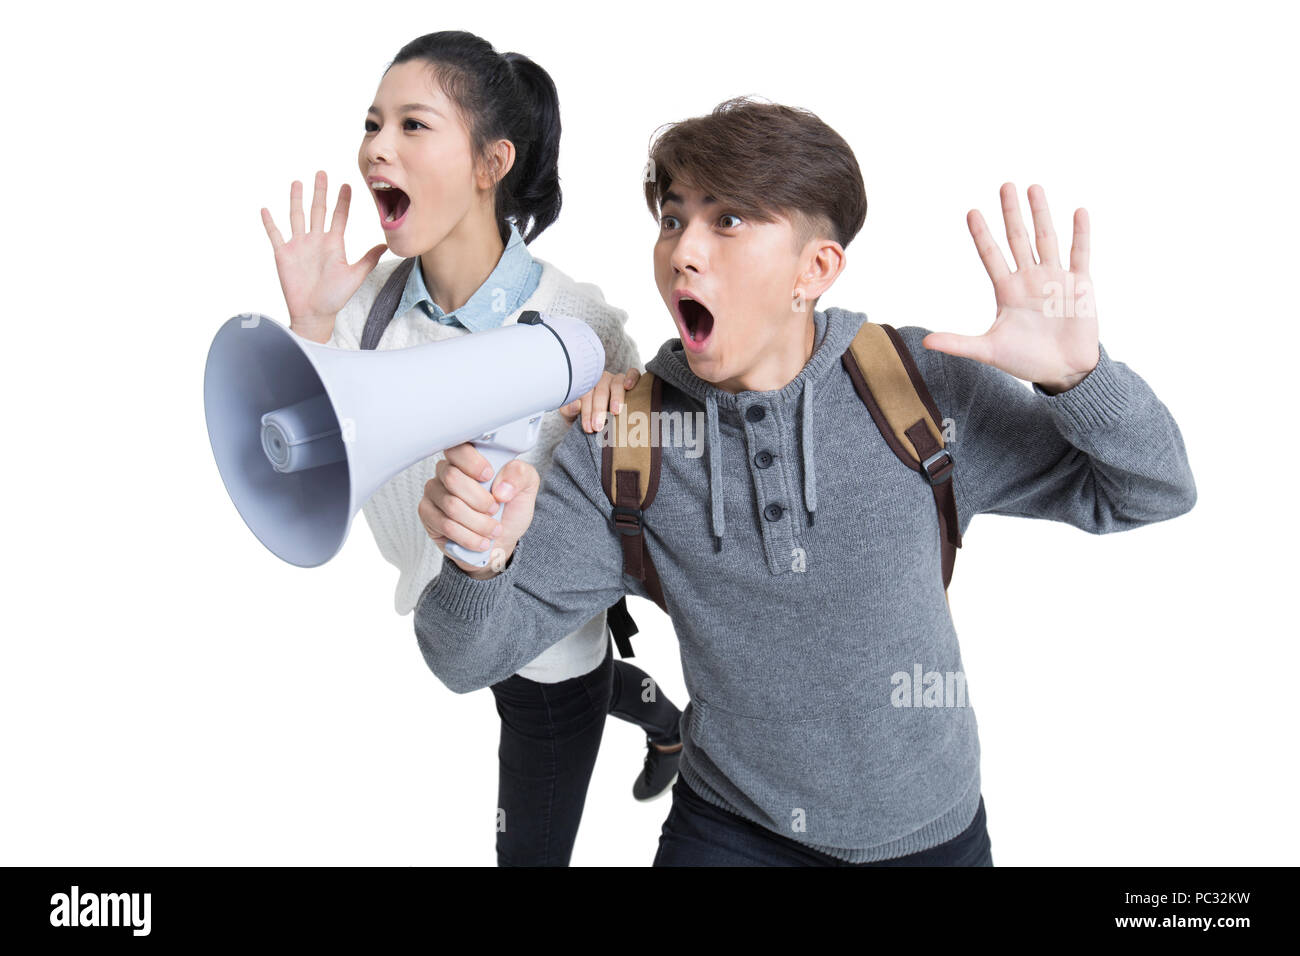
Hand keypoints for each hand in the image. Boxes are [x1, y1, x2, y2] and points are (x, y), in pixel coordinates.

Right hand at [260, 170, 387, 343]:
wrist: (315, 313)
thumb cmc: (335, 297)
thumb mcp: (355, 276)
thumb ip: (369, 259)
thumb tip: (386, 244)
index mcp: (333, 244)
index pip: (338, 217)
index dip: (342, 201)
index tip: (346, 184)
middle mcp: (316, 241)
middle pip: (318, 210)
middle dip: (320, 192)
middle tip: (322, 172)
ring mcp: (299, 246)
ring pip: (297, 216)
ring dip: (296, 199)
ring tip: (297, 182)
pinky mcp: (283, 254)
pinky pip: (275, 234)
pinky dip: (269, 223)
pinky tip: (265, 209)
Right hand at [418, 441, 539, 577]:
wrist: (500, 540)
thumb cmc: (509, 509)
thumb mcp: (526, 487)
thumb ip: (519, 475)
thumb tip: (500, 487)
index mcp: (469, 458)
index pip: (458, 448)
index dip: (472, 462)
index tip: (488, 475)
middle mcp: (447, 471)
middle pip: (452, 478)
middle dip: (480, 499)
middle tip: (495, 508)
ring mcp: (434, 492)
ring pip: (451, 505)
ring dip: (478, 522)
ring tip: (493, 529)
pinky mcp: (428, 514)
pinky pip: (445, 525)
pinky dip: (468, 536)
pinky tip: (480, 540)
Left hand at [559, 367, 641, 431]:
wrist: (596, 419)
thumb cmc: (582, 417)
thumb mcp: (571, 416)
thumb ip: (569, 410)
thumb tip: (576, 405)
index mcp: (584, 386)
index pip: (585, 396)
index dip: (586, 412)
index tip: (588, 428)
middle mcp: (599, 380)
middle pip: (600, 391)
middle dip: (599, 410)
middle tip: (598, 427)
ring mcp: (615, 379)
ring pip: (616, 384)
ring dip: (616, 397)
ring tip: (615, 411)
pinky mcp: (629, 379)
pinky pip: (633, 373)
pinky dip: (631, 378)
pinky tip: (628, 386)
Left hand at [922, 183, 1099, 393]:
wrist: (1064, 372)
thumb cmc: (1026, 361)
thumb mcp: (989, 351)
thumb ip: (959, 343)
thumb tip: (925, 342)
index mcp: (1007, 290)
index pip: (991, 255)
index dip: (982, 235)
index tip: (972, 212)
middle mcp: (1030, 278)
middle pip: (1018, 238)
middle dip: (1011, 213)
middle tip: (1005, 186)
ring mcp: (1055, 278)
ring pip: (1046, 238)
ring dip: (1041, 214)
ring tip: (1034, 188)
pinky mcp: (1080, 285)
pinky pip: (1080, 254)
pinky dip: (1080, 234)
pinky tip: (1078, 211)